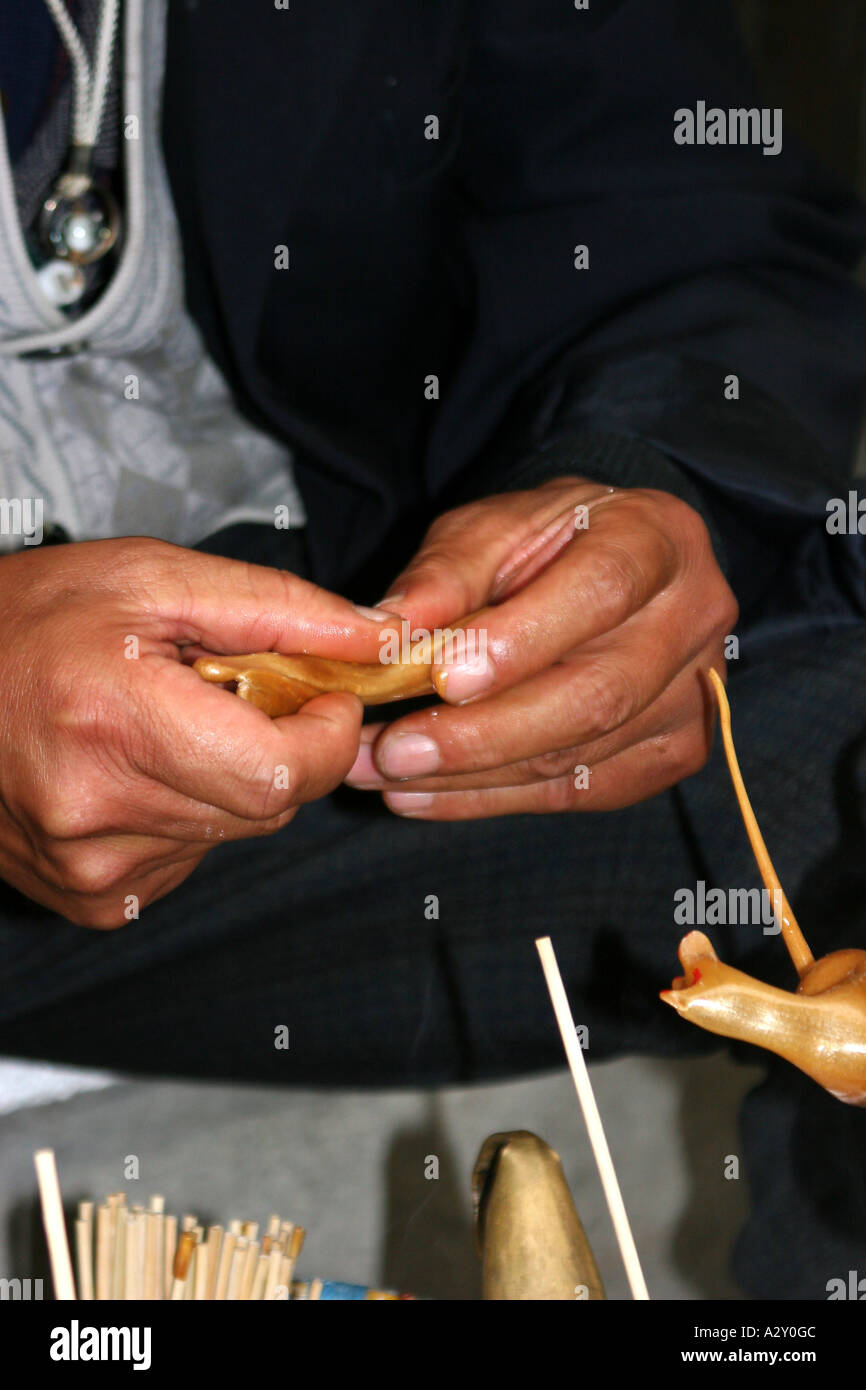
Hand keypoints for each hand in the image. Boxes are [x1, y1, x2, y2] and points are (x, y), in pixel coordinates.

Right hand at [0, 538, 386, 926]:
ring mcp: (87, 868)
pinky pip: (191, 861)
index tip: (324, 698)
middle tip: (232, 693)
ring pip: (235, 835)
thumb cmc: (27, 619)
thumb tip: (378, 639)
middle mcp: (97, 812)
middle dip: (281, 748)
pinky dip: (190, 815)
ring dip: (231, 780)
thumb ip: (280, 610)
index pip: (280, 775)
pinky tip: (140, 768)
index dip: (327, 737)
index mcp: (115, 723)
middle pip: (268, 807)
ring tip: (169, 724)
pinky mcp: (87, 898)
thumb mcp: (154, 578)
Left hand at [344, 477, 737, 817]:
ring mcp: (695, 693)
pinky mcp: (673, 751)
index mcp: (657, 538)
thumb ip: (444, 576)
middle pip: (598, 695)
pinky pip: (577, 792)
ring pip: (580, 756)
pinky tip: (423, 794)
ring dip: (470, 777)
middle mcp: (695, 617)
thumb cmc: (546, 543)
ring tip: (382, 773)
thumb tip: (385, 631)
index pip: (600, 592)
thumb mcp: (490, 530)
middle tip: (392, 751)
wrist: (611, 569)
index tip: (441, 678)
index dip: (520, 641)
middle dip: (484, 735)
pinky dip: (491, 799)